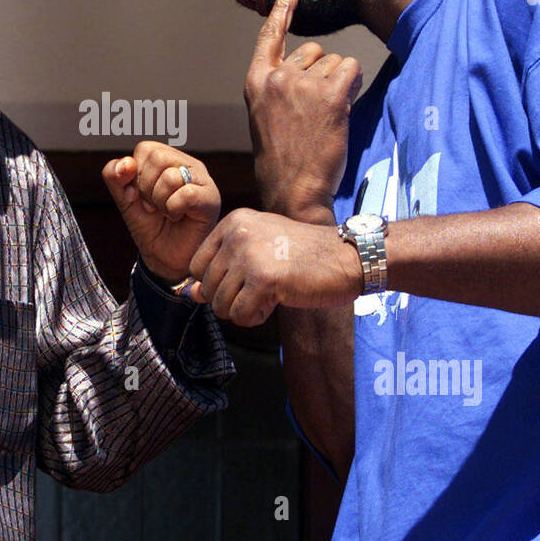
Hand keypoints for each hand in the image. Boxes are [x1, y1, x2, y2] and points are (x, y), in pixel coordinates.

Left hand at [102, 142, 220, 281]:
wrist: (164, 259)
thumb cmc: (150, 226)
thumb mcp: (125, 201)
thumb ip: (115, 178)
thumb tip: (125, 163)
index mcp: (168, 159)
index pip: (145, 149)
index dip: (136, 175)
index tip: (142, 196)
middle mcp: (187, 164)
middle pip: (157, 158)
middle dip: (147, 188)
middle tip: (155, 206)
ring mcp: (202, 179)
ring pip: (170, 177)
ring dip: (160, 202)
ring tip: (167, 212)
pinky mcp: (210, 198)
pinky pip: (185, 194)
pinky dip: (173, 210)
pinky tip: (178, 217)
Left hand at [186, 208, 362, 325]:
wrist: (348, 257)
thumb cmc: (304, 256)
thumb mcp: (259, 251)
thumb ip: (224, 269)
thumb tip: (192, 294)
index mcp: (234, 222)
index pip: (196, 265)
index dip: (216, 283)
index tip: (244, 281)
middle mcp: (237, 234)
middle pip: (207, 287)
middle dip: (231, 299)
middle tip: (262, 290)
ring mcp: (249, 256)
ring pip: (221, 305)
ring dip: (244, 310)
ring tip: (271, 295)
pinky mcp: (264, 280)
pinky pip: (240, 315)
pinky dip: (256, 318)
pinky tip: (276, 302)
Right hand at [245, 0, 361, 220]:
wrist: (292, 190)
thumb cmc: (284, 159)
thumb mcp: (267, 116)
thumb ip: (280, 87)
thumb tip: (312, 63)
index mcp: (256, 82)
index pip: (269, 37)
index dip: (281, 10)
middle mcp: (276, 77)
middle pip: (313, 51)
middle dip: (321, 74)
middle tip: (314, 112)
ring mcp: (302, 84)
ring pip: (335, 63)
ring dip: (338, 85)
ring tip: (325, 119)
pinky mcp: (329, 94)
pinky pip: (351, 69)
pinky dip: (352, 85)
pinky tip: (342, 109)